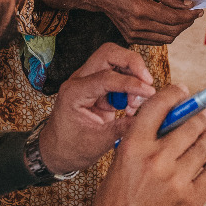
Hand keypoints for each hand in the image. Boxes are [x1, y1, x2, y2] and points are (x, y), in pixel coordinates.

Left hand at [38, 43, 156, 174]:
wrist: (56, 151)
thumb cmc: (70, 147)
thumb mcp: (97, 142)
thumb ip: (122, 128)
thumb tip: (147, 119)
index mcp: (74, 92)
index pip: (106, 77)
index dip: (131, 83)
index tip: (149, 92)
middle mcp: (80, 80)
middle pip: (109, 54)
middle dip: (133, 63)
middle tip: (147, 83)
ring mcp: (88, 81)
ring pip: (115, 61)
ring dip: (133, 76)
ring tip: (135, 103)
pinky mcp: (97, 87)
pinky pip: (118, 76)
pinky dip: (130, 87)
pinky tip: (130, 107)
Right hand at [41, 0, 200, 44]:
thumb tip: (188, 4)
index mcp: (141, 10)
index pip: (174, 18)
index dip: (190, 15)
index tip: (199, 10)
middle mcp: (137, 26)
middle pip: (172, 31)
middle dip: (186, 23)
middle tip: (193, 13)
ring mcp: (133, 35)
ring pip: (166, 39)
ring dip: (178, 29)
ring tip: (182, 16)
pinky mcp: (131, 39)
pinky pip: (156, 40)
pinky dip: (166, 33)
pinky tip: (168, 22)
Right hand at [86, 85, 205, 205]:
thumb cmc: (114, 205)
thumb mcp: (119, 164)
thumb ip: (142, 143)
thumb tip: (168, 123)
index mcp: (134, 147)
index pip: (159, 106)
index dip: (175, 94)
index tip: (183, 92)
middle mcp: (157, 160)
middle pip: (191, 123)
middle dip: (200, 116)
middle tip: (203, 116)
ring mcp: (177, 181)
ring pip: (205, 145)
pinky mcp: (192, 200)